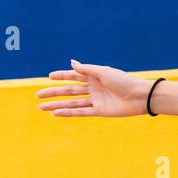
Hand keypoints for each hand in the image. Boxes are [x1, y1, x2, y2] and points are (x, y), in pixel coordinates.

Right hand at [36, 60, 150, 116]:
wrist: (140, 96)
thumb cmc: (124, 81)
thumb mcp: (104, 72)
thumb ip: (87, 69)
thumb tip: (71, 63)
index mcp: (96, 76)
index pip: (75, 75)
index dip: (62, 76)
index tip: (48, 77)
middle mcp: (94, 88)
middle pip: (69, 91)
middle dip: (54, 93)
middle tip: (37, 95)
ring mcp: (96, 100)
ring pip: (72, 103)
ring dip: (57, 105)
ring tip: (41, 107)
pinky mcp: (100, 111)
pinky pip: (81, 112)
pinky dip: (68, 113)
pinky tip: (55, 113)